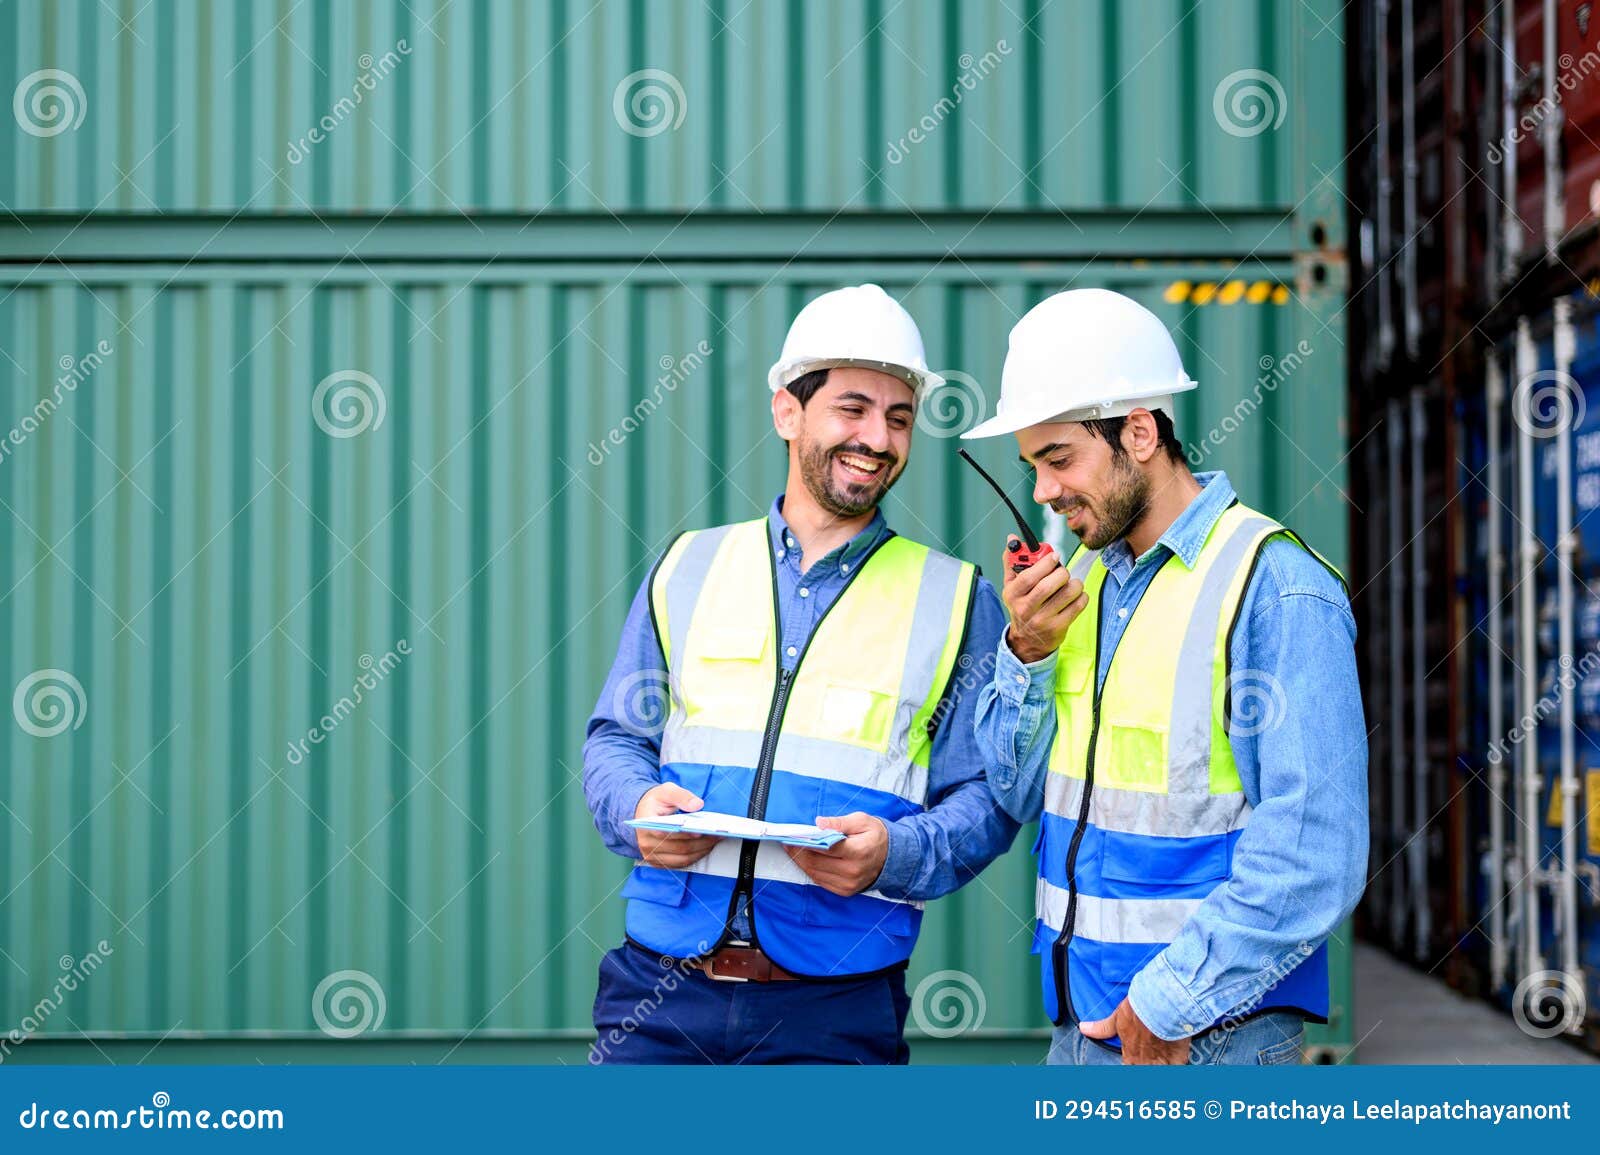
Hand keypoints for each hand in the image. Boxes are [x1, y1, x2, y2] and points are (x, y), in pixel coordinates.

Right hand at [633, 783, 717, 869]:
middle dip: (700, 843)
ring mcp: (651, 855)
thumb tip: (697, 805)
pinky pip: (680, 864)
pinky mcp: (658, 862)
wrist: (644, 812)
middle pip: (678, 848)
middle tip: (717, 835)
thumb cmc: (656, 801)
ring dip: (700, 852)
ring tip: (714, 841)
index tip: (702, 830)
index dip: (685, 834)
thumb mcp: (666, 791)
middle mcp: (646, 843)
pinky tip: (705, 848)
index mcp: (645, 824)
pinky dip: (695, 857)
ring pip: (681, 859)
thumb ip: (681, 796)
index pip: (665, 833)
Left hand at [785, 812, 888, 895]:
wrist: (892, 857)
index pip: (826, 848)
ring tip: (793, 850)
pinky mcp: (845, 891)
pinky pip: (821, 882)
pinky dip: (811, 871)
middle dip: (799, 853)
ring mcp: (849, 884)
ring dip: (802, 862)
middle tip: (789, 842)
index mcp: (858, 851)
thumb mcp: (862, 821)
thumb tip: (819, 823)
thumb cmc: (875, 836)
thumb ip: (840, 822)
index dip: (806, 842)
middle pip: (817, 862)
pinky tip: (806, 861)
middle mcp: (853, 870)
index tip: (793, 836)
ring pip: (816, 874)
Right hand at [1001, 536, 1087, 663]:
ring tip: (1071, 584)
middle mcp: (1026, 608)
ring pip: (1067, 593)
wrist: (1027, 641)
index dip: (1045, 563)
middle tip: (1063, 572)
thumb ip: (1012, 562)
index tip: (1055, 556)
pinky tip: (1076, 596)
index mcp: (1013, 594)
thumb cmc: (1022, 607)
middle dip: (1062, 573)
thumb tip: (1012, 538)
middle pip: (1049, 585)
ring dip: (1075, 584)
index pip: (1029, 576)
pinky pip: (1078, 605)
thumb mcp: (1012, 587)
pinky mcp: (1058, 628)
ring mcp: (1043, 620)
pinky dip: (1082, 596)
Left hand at [1078, 998, 1190, 1064]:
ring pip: (1160, 1075)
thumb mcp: (1118, 1017)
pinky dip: (1177, 1070)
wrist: (1160, 1002)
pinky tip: (1178, 1070)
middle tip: (1148, 1069)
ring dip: (1160, 1073)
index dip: (1132, 1069)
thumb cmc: (1138, 1008)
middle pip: (1144, 1074)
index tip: (1134, 1067)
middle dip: (1145, 1072)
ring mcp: (1162, 1061)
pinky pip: (1178, 1071)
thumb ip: (1103, 1028)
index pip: (1129, 1069)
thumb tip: (1083, 1028)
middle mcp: (1145, 1061)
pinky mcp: (1179, 1058)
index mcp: (1130, 1053)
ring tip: (1161, 1070)